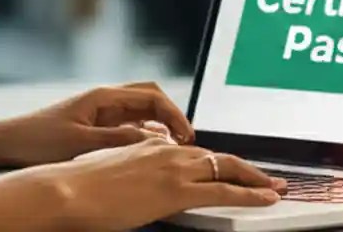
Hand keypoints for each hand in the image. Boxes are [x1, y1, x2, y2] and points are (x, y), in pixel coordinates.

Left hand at [0, 82, 194, 166]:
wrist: (9, 141)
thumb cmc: (37, 139)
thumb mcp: (80, 143)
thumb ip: (117, 139)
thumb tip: (152, 139)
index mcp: (103, 97)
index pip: (152, 97)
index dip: (175, 115)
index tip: (187, 136)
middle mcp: (105, 100)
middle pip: (151, 99)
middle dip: (173, 117)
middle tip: (187, 141)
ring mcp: (101, 112)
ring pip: (142, 112)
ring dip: (161, 126)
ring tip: (174, 149)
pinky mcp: (96, 125)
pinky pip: (130, 125)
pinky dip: (145, 134)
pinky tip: (150, 151)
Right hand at [39, 138, 286, 230]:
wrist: (68, 191)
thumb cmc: (78, 188)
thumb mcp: (109, 173)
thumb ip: (131, 174)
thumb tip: (136, 185)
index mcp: (149, 144)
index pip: (193, 152)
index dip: (217, 162)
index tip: (230, 169)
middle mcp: (165, 150)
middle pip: (216, 156)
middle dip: (247, 168)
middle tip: (268, 178)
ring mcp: (173, 169)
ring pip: (227, 169)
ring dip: (255, 179)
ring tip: (275, 188)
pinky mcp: (176, 191)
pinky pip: (224, 191)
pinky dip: (250, 193)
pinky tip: (266, 198)